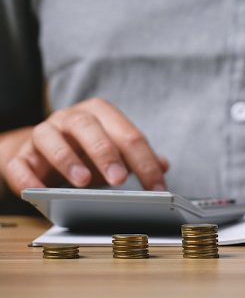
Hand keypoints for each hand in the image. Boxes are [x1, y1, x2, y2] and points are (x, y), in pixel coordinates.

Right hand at [0, 98, 168, 195]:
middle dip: (105, 151)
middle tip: (119, 179)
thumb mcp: (114, 151)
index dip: (145, 161)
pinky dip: (28, 177)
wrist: (42, 151)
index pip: (127, 134)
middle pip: (87, 126)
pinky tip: (40, 191)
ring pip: (50, 136)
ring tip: (82, 181)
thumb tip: (163, 165)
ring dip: (67, 159)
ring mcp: (43, 133)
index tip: (157, 186)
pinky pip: (19, 163)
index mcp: (100, 114)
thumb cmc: (85, 151)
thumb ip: (137, 158)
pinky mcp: (20, 155)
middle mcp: (70, 118)